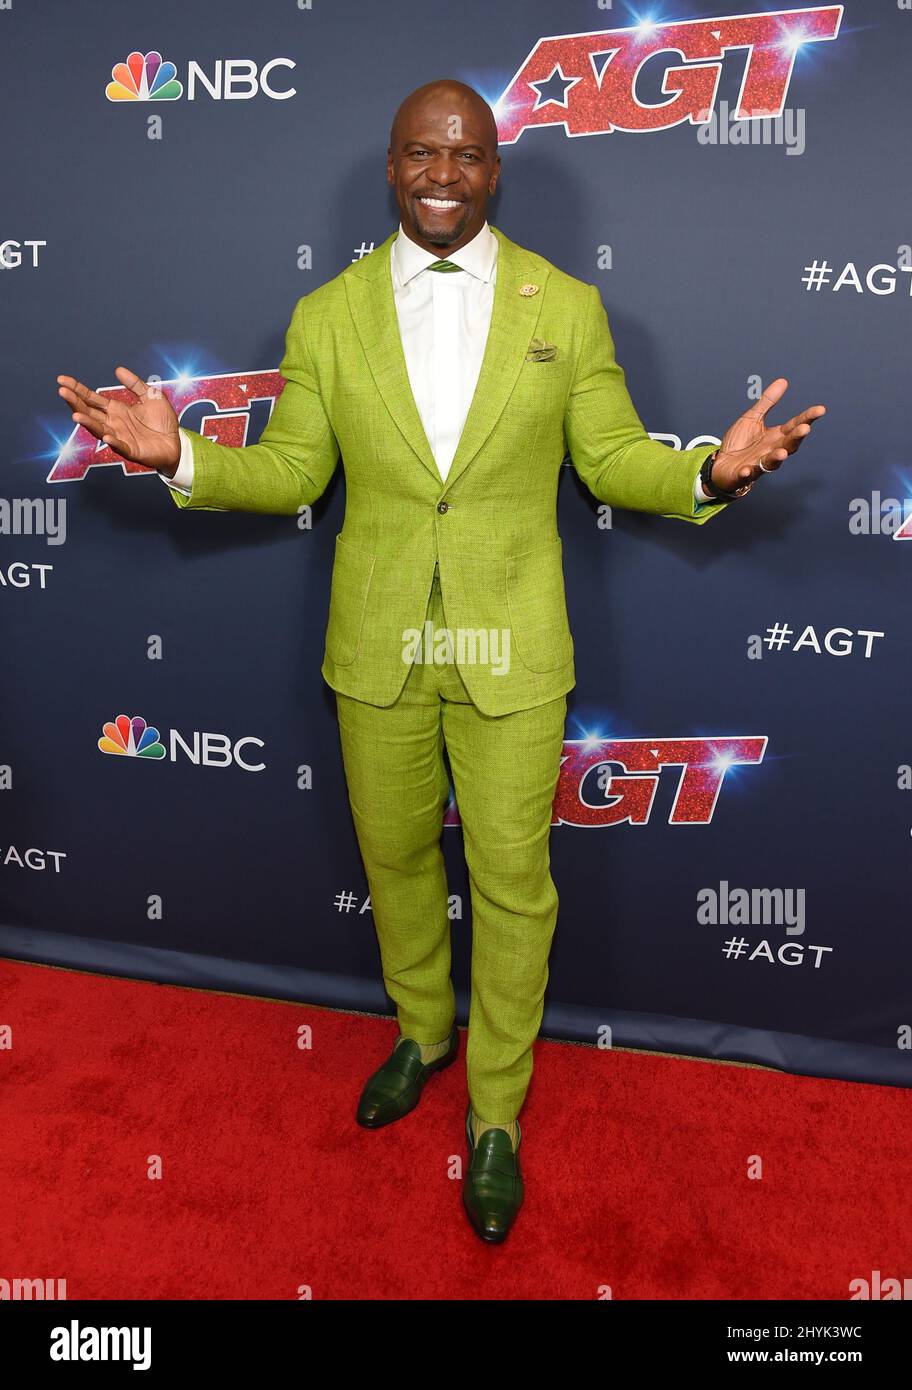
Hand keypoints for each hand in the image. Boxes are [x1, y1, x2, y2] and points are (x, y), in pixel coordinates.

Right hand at [56, 367, 180, 474]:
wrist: (176, 443)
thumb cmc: (162, 422)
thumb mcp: (151, 396)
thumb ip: (135, 384)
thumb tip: (118, 369)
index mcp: (116, 410)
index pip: (91, 398)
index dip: (77, 389)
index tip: (61, 380)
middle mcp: (113, 423)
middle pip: (89, 412)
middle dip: (75, 402)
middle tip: (62, 391)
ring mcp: (120, 437)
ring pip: (99, 430)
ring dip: (88, 423)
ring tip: (76, 415)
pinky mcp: (132, 451)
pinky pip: (120, 447)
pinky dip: (114, 442)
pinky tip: (107, 436)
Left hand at [711, 378, 825, 497]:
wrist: (721, 464)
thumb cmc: (739, 442)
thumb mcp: (753, 418)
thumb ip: (767, 402)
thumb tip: (783, 381)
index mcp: (776, 436)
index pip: (795, 426)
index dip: (807, 418)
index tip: (821, 409)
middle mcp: (771, 451)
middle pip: (788, 445)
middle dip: (796, 437)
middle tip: (805, 429)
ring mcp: (758, 464)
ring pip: (771, 462)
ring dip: (777, 458)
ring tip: (782, 453)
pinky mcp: (744, 474)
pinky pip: (747, 474)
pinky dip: (747, 473)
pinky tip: (746, 470)